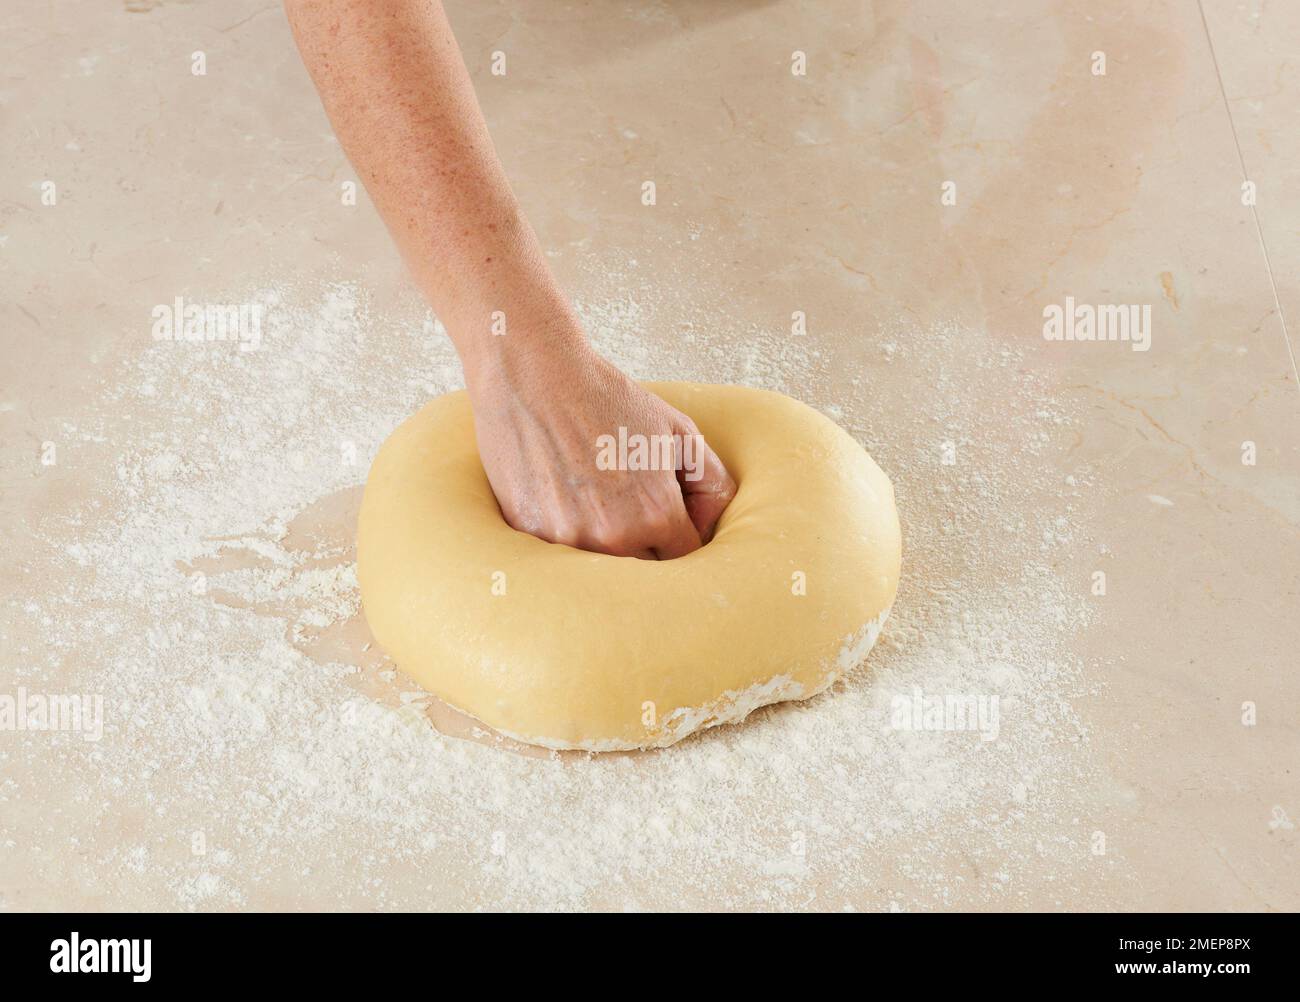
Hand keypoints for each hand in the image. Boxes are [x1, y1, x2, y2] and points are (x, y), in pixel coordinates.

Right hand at [468, 343, 735, 558]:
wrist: (533, 376)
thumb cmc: (606, 399)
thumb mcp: (678, 430)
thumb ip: (710, 482)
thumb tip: (713, 524)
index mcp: (654, 514)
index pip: (683, 556)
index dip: (679, 534)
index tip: (667, 514)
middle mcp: (612, 537)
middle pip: (643, 568)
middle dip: (644, 542)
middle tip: (627, 500)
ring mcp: (566, 540)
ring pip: (600, 566)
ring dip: (603, 542)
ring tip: (592, 496)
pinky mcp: (528, 536)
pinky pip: (558, 552)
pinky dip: (565, 532)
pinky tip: (560, 495)